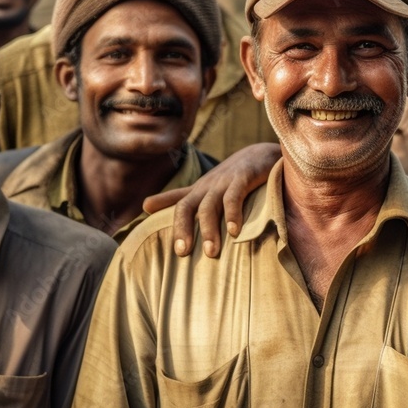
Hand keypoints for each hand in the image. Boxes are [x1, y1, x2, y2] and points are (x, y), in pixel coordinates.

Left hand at [142, 143, 280, 257]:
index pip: (177, 206)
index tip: (172, 248)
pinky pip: (233, 197)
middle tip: (183, 253)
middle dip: (183, 229)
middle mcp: (208, 186)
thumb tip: (144, 205)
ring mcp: (224, 181)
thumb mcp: (204, 187)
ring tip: (211, 252)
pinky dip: (233, 214)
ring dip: (208, 228)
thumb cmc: (233, 175)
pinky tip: (235, 232)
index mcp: (198, 190)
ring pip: (209, 205)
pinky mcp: (243, 177)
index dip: (171, 225)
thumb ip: (178, 197)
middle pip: (187, 207)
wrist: (264, 154)